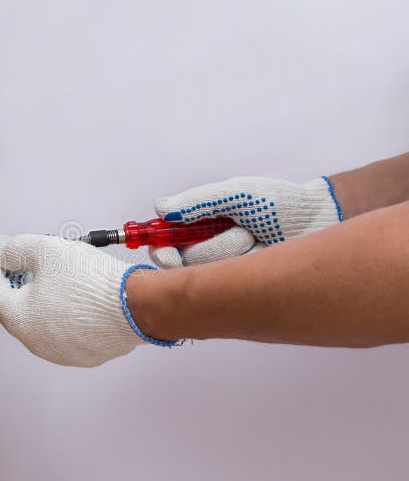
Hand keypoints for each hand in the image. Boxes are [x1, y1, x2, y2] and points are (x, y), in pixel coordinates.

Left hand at [0, 234, 173, 366]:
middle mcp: (36, 342)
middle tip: (25, 262)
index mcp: (20, 320)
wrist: (137, 305)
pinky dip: (64, 313)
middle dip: (18, 282)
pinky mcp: (84, 355)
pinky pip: (65, 331)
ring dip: (42, 299)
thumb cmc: (91, 282)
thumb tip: (3, 253)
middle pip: (16, 308)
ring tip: (55, 276)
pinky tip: (75, 296)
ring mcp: (61, 352)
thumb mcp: (46, 251)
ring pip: (42, 321)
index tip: (1, 253)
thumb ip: (16, 249)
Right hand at [150, 176, 342, 267]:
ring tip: (256, 236)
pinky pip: (231, 283)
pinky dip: (246, 264)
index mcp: (198, 229)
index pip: (165, 247)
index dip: (161, 252)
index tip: (164, 251)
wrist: (319, 219)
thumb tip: (161, 208)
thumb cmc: (277, 203)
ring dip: (233, 250)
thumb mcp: (235, 194)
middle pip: (185, 264)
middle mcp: (208, 252)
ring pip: (209, 272)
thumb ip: (197, 201)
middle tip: (240, 231)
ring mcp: (227, 272)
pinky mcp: (245, 287)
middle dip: (212, 247)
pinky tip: (263, 253)